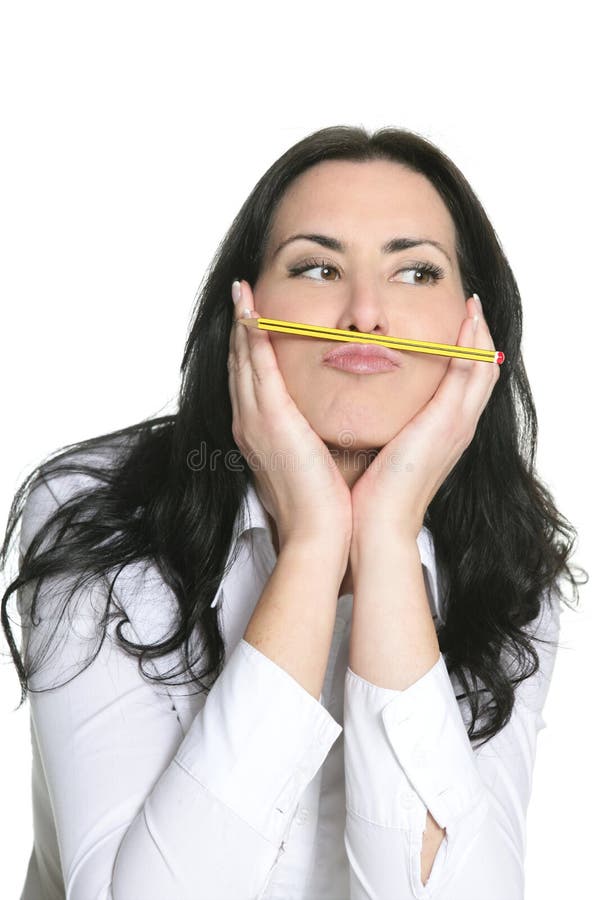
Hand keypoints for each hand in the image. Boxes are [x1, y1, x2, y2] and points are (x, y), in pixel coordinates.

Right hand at [228, 280, 352, 549]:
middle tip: (242, 293)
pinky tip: (251, 309)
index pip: (251, 380)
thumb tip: (329, 424)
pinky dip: (250, 334)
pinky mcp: (269, 418)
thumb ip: (314, 438)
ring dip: (241, 321)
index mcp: (260, 433)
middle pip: (239, 363)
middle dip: (239, 327)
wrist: (318, 533)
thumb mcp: (314, 462)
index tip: (254, 320)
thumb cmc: (323, 504)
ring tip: (242, 290)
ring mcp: (254, 419)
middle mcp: (249, 422)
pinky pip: (256, 364)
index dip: (248, 348)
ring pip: (242, 357)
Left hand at [350, 295, 500, 542]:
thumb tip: (368, 412)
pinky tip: (465, 319)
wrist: (375, 525)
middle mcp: (459, 427)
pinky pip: (467, 372)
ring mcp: (457, 425)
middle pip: (483, 372)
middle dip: (481, 338)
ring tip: (473, 306)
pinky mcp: (447, 422)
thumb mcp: (382, 452)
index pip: (465, 385)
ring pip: (482, 368)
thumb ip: (383, 429)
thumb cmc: (371, 495)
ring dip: (480, 333)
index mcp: (444, 434)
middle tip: (472, 307)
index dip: (467, 354)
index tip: (459, 327)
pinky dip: (470, 343)